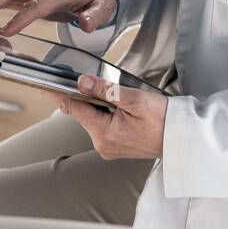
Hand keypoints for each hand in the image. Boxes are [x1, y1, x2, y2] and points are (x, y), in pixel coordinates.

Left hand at [45, 74, 166, 159]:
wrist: (184, 139)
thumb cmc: (165, 121)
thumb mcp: (135, 100)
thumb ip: (106, 90)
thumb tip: (83, 82)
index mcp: (104, 133)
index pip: (74, 108)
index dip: (58, 94)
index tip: (44, 86)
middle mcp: (103, 144)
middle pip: (84, 112)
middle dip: (87, 95)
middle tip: (97, 82)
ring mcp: (110, 147)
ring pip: (94, 117)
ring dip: (100, 104)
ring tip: (121, 97)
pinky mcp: (117, 145)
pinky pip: (104, 124)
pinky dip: (107, 112)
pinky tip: (121, 107)